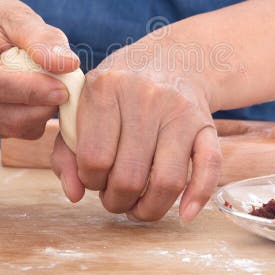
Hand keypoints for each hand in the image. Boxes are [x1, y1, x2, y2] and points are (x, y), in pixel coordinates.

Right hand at [0, 0, 79, 138]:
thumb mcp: (17, 16)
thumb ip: (43, 39)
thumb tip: (69, 65)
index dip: (32, 91)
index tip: (63, 89)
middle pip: (1, 114)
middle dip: (41, 108)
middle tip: (64, 91)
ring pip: (6, 129)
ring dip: (37, 116)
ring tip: (48, 90)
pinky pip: (4, 132)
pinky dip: (26, 121)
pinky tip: (30, 98)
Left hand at [51, 28, 221, 221]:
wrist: (172, 59)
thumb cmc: (119, 91)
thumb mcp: (83, 106)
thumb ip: (66, 151)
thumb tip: (74, 195)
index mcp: (105, 88)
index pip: (93, 158)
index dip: (90, 180)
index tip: (93, 178)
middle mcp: (144, 96)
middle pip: (129, 176)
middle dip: (116, 201)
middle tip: (114, 198)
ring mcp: (179, 110)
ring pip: (166, 181)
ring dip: (149, 209)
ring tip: (138, 208)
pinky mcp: (206, 124)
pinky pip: (208, 168)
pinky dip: (197, 198)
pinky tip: (184, 214)